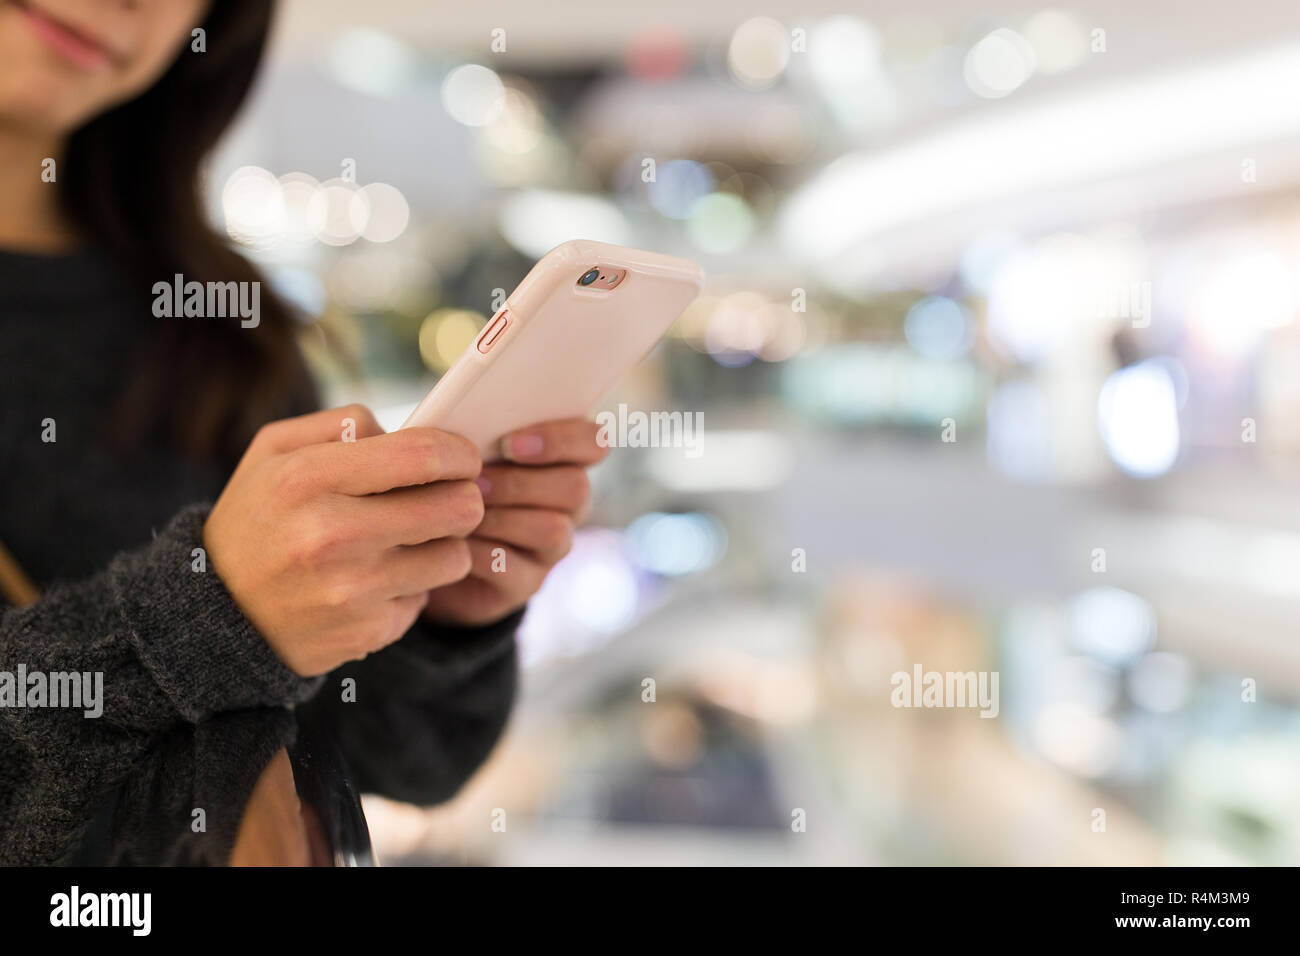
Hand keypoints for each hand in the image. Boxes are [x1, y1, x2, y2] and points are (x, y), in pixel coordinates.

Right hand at [204, 405, 483, 676]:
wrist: (217, 614)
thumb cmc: (259, 518)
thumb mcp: (275, 451)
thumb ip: (343, 424)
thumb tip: (409, 431)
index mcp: (308, 479)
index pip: (423, 456)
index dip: (460, 454)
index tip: (464, 459)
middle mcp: (331, 535)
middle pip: (457, 508)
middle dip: (466, 498)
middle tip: (450, 498)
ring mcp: (352, 590)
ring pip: (455, 558)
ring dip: (444, 546)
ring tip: (411, 540)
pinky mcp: (367, 631)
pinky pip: (426, 598)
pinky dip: (413, 586)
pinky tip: (379, 580)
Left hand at [422, 419, 606, 626]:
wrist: (428, 551)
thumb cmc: (448, 486)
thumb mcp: (463, 454)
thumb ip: (477, 435)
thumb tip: (463, 426)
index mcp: (562, 461)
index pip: (593, 442)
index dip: (562, 440)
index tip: (510, 443)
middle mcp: (568, 505)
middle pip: (575, 488)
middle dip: (519, 483)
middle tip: (475, 481)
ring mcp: (551, 548)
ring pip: (553, 530)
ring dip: (502, 518)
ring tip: (458, 512)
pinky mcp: (527, 583)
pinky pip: (515, 568)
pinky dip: (478, 552)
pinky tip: (449, 542)